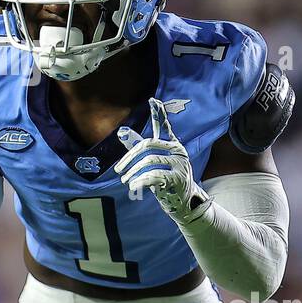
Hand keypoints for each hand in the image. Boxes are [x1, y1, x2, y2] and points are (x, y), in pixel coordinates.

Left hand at [115, 98, 208, 221]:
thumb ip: (140, 148)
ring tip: (125, 181)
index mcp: (173, 145)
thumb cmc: (166, 180)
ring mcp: (180, 164)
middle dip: (129, 158)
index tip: (153, 100)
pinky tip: (133, 186)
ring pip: (148, 162)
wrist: (183, 202)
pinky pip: (154, 176)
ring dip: (133, 172)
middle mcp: (178, 151)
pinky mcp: (178, 179)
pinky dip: (140, 181)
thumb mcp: (153, 163)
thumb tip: (122, 132)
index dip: (158, 114)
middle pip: (147, 146)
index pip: (164, 127)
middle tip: (118, 170)